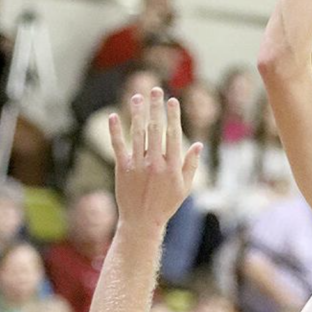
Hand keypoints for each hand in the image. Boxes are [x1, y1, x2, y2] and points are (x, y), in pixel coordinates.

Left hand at [109, 88, 200, 230]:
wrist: (141, 222)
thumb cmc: (166, 204)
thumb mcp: (184, 187)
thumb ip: (191, 165)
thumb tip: (198, 144)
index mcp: (172, 167)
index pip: (173, 135)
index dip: (173, 116)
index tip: (172, 101)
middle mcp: (155, 164)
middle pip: (155, 129)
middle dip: (155, 108)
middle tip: (155, 90)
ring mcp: (137, 166)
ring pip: (137, 134)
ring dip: (137, 113)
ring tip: (137, 97)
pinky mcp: (122, 169)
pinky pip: (118, 146)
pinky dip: (115, 131)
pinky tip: (113, 116)